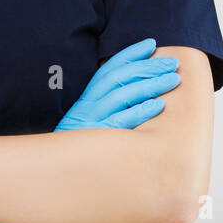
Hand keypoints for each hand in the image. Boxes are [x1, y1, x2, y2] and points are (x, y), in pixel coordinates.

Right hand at [0, 37, 179, 222]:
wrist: (49, 178)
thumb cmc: (75, 150)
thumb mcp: (85, 123)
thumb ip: (102, 107)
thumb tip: (129, 92)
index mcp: (84, 99)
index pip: (108, 69)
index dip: (129, 54)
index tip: (150, 44)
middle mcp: (86, 107)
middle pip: (118, 78)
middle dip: (147, 67)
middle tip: (172, 61)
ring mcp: (91, 122)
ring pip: (122, 96)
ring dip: (150, 85)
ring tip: (173, 79)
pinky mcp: (98, 141)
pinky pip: (121, 123)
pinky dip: (140, 111)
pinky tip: (158, 105)